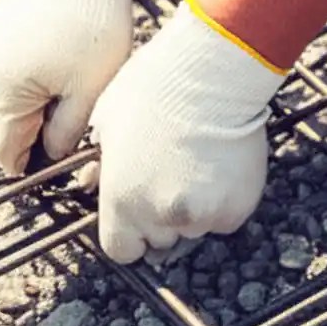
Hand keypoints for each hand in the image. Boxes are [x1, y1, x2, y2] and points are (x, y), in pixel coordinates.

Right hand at [0, 0, 136, 174]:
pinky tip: (56, 51)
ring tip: (68, 75)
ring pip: (8, 90)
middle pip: (7, 119)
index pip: (6, 150)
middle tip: (73, 110)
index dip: (28, 163)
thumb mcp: (88, 93)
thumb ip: (65, 134)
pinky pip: (7, 63)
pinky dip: (28, 67)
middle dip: (35, 124)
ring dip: (32, 94)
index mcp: (5, 94)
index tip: (50, 164)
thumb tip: (50, 155)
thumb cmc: (92, 31)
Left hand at [90, 0, 287, 263]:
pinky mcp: (237, 207)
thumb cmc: (153, 91)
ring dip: (193, 211)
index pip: (121, 251)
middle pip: (159, 242)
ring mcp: (202, 215)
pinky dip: (223, 201)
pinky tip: (218, 167)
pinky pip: (225, 218)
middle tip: (168, 182)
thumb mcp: (106, 125)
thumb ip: (99, 168)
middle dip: (161, 221)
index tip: (135, 221)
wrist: (211, 74)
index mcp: (122, 201)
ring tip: (194, 167)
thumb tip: (89, 185)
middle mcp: (161, 217)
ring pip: (195, 230)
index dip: (128, 236)